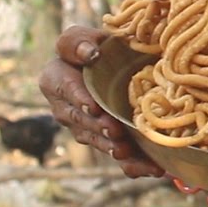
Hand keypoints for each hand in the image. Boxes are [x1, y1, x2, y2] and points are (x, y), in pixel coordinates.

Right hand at [38, 25, 163, 177]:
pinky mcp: (103, 140)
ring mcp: (83, 127)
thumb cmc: (96, 46)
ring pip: (96, 139)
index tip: (94, 106)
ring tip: (128, 151)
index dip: (79, 98)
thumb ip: (80, 42)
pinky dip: (133, 164)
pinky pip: (115, 154)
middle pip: (79, 119)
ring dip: (112, 147)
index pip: (64, 87)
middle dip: (97, 127)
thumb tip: (92, 54)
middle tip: (114, 131)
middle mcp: (64, 106)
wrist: (110, 64)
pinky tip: (152, 169)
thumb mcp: (86, 37)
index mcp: (55, 78)